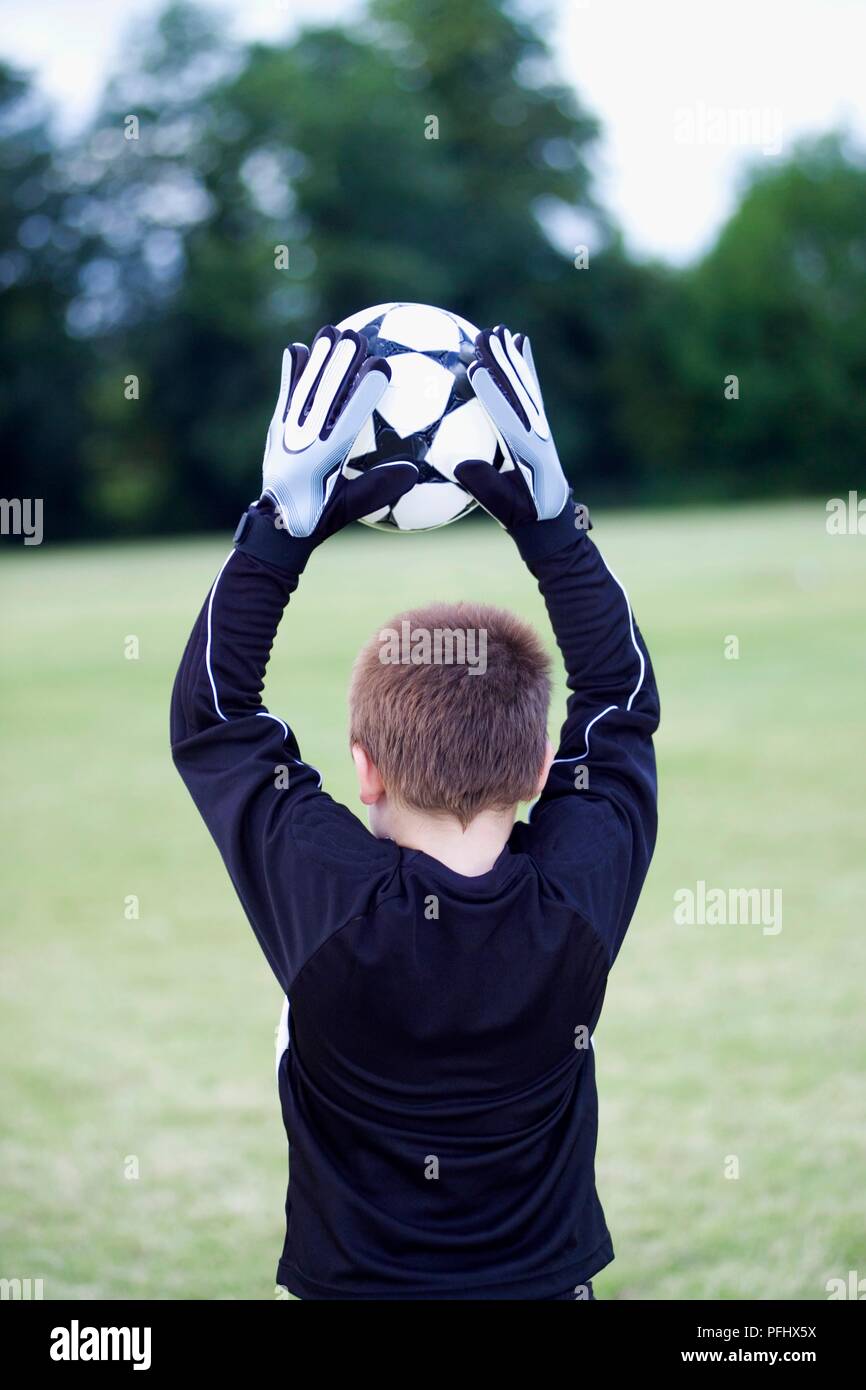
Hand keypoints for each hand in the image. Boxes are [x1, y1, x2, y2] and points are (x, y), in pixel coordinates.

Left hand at [261, 326, 416, 539]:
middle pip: (326, 394)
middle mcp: (305, 439)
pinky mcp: (276, 427)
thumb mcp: (351, 506)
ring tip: (331, 330)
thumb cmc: (319, 517)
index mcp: (326, 457)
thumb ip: (379, 487)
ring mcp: (288, 431)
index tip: (381, 366)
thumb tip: (411, 470)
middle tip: (357, 335)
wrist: (276, 523)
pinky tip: (297, 350)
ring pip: (306, 388)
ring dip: (319, 359)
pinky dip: (292, 373)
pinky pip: (287, 395)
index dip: (364, 390)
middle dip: (341, 363)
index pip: (350, 417)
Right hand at [454, 325, 569, 527]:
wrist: (551, 513)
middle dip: (499, 364)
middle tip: (481, 336)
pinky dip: (525, 363)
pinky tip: (519, 340)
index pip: (507, 418)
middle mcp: (537, 431)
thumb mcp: (502, 507)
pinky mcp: (539, 419)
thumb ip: (484, 486)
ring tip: (495, 330)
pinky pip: (531, 387)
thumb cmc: (521, 513)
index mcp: (527, 452)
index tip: (475, 370)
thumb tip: (460, 464)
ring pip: (523, 384)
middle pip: (517, 392)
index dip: (491, 394)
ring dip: (508, 357)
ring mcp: (540, 423)